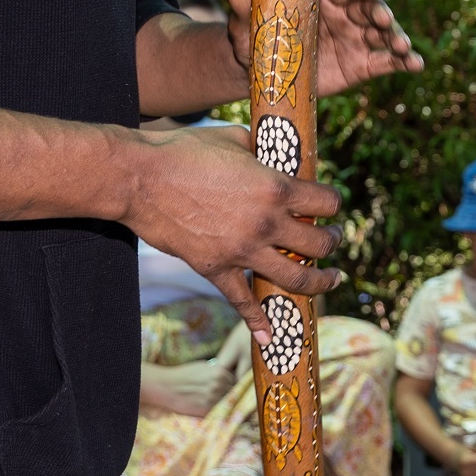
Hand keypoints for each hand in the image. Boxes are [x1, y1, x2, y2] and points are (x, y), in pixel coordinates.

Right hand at [123, 124, 342, 343]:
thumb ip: (261, 150)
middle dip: (332, 242)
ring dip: (319, 283)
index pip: (325, 202)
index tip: (331, 205)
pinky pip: (242, 301)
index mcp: (276, 188)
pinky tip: (270, 337)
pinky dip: (258, 322)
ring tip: (331, 280)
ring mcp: (242, 250)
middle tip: (334, 240)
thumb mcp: (234, 139)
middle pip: (318, 244)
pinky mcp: (215, 268)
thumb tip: (274, 151)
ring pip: (295, 278)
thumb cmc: (186, 150)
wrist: (140, 177)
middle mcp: (266, 223)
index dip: (333, 203)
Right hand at [141, 353, 242, 417]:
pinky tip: (213, 410)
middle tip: (226, 397)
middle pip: (233, 392)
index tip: (231, 388)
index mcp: (220, 372)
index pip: (235, 380)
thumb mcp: (203, 366)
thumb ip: (217, 371)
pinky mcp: (205, 410)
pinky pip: (218, 413)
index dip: (233, 384)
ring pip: (227, 403)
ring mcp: (213, 399)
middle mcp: (219, 385)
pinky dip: (218, 412)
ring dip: (225, 404)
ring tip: (219, 404)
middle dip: (230, 394)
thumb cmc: (183, 374)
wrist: (165, 387)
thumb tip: (229, 376)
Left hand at [227, 0, 422, 93]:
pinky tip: (416, 64)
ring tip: (402, 47)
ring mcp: (357, 39)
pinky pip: (387, 61)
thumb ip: (245, 4)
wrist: (267, 72)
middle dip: (380, 12)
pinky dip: (404, 61)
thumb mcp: (249, 21)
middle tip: (384, 19)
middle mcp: (346, 15)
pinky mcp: (363, 65)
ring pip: (383, 34)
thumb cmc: (258, 37)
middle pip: (370, 8)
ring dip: (396, 37)